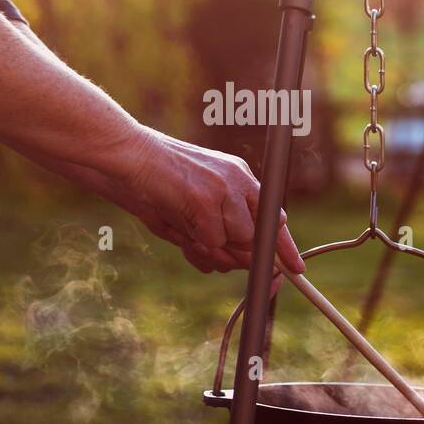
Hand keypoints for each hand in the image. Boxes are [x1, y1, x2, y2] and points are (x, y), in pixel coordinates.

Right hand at [104, 127, 305, 276]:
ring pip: (237, 239)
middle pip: (257, 234)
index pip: (273, 216)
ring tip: (182, 221)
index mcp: (238, 176)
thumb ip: (213, 236)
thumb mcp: (190, 211)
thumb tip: (230, 266)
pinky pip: (211, 239)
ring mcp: (225, 188)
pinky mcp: (206, 199)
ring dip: (210, 242)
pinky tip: (177, 214)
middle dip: (238, 252)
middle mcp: (238, 178)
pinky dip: (193, 239)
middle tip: (206, 245)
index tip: (295, 268)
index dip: (284, 246)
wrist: (129, 155)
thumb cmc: (153, 184)